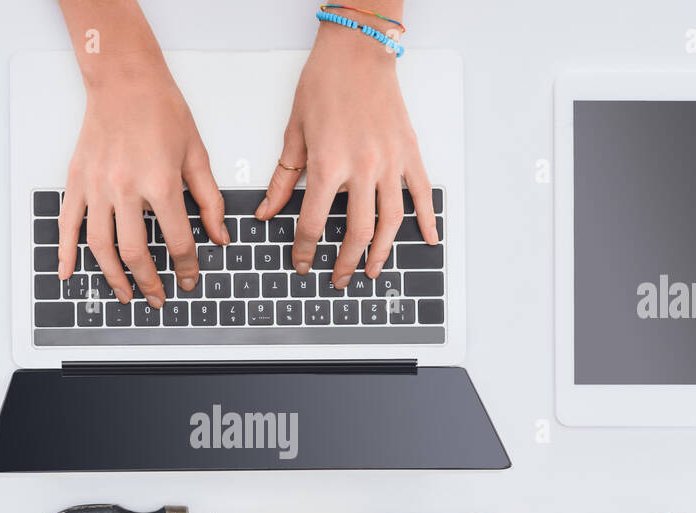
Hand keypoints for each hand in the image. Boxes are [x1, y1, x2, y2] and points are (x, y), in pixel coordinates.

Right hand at [58, 56, 227, 305]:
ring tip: (125, 295)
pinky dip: (66, 252)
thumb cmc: (161, 110)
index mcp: (159, 183)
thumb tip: (219, 236)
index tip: (189, 278)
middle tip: (158, 298)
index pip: (177, 241)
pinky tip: (68, 274)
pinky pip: (67, 224)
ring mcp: (96, 186)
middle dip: (149, 282)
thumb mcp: (196, 154)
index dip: (186, 266)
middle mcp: (125, 189)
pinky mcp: (76, 181)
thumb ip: (208, 200)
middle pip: (136, 252)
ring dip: (112, 277)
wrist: (124, 79)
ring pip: (100, 246)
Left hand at [256, 19, 435, 288]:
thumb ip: (283, 178)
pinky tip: (427, 240)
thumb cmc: (324, 84)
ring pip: (390, 221)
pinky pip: (421, 193)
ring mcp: (390, 162)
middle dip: (346, 262)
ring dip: (382, 252)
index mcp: (329, 164)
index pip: (314, 223)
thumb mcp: (294, 132)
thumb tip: (267, 212)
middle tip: (338, 278)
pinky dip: (426, 219)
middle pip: (357, 232)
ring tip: (373, 270)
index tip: (302, 263)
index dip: (306, 250)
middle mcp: (363, 168)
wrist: (357, 50)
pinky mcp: (409, 152)